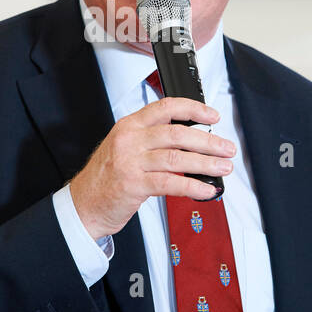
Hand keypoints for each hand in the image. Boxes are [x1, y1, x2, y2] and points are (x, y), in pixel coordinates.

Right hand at [70, 97, 236, 239]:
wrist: (85, 203)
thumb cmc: (107, 177)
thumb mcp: (125, 147)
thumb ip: (152, 140)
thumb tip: (192, 141)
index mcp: (129, 125)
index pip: (165, 107)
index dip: (193, 108)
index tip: (213, 116)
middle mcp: (129, 140)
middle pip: (177, 134)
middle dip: (208, 142)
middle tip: (226, 148)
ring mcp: (130, 162)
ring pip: (177, 158)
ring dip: (206, 164)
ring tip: (222, 168)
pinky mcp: (133, 185)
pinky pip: (171, 183)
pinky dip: (193, 187)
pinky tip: (206, 189)